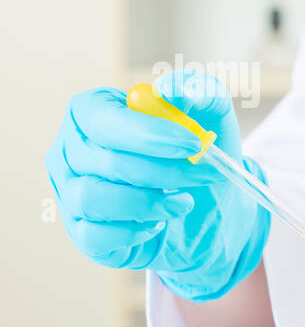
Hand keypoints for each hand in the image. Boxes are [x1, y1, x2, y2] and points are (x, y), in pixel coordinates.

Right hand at [45, 70, 269, 300]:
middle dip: (167, 171)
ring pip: (93, 199)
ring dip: (149, 204)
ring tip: (184, 202)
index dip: (149, 133)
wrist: (210, 206)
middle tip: (207, 175)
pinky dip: (135, 233)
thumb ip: (198, 91)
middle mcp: (71, 150)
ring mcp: (70, 192)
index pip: (105, 120)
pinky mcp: (81, 232)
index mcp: (92, 111)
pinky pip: (96, 236)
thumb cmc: (199, 153)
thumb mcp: (212, 116)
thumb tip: (171, 90)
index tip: (193, 143)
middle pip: (106, 161)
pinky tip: (159, 223)